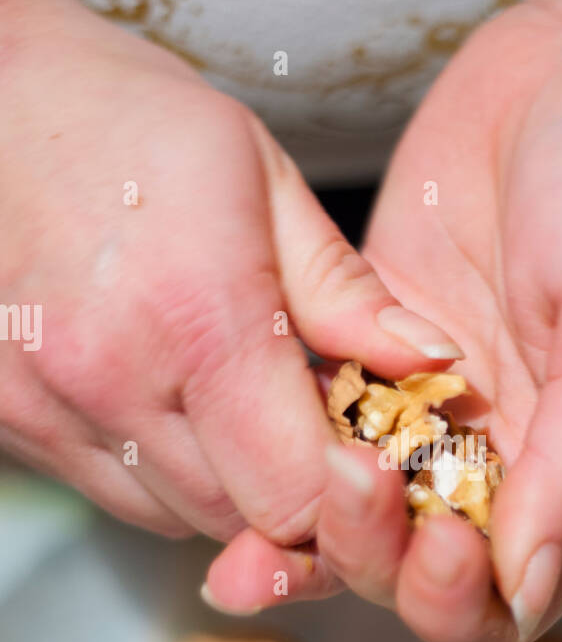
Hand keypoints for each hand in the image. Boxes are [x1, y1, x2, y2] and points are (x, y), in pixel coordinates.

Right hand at [0, 0, 460, 593]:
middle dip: (290, 488)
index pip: (294, 492)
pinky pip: (113, 492)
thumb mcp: (262, 178)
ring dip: (225, 484)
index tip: (363, 444)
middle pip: (240, 520)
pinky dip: (159, 470)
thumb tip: (437, 365)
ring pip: (175, 519)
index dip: (344, 487)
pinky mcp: (7, 419)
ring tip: (230, 396)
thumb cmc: (133, 121)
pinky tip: (165, 394)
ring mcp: (47, 407)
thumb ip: (348, 292)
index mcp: (197, 315)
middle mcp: (110, 379)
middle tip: (303, 416)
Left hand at [212, 0, 561, 641]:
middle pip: (415, 568)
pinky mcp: (368, 346)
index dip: (465, 600)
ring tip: (266, 504)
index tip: (442, 544)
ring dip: (307, 521)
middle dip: (376, 558)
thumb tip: (524, 583)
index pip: (512, 597)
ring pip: (350, 507)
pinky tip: (239, 441)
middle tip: (354, 493)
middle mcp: (501, 459)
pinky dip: (278, 440)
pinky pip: (314, 418)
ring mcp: (428, 406)